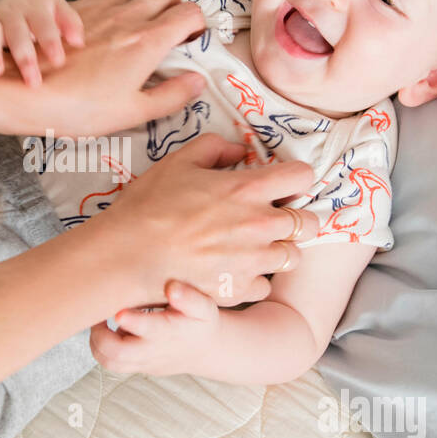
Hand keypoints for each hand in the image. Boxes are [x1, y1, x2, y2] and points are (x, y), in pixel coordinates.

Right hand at [0, 0, 83, 86]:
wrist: (25, 1)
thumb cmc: (46, 16)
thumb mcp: (61, 13)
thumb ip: (71, 25)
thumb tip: (78, 42)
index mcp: (37, 7)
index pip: (44, 24)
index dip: (50, 42)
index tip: (57, 61)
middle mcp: (14, 12)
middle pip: (17, 33)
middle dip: (24, 57)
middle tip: (32, 81)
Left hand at [9, 0, 210, 136]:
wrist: (28, 92)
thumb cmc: (80, 109)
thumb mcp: (133, 112)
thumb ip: (172, 96)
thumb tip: (198, 82)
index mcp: (148, 42)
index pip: (191, 13)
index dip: (199, 25)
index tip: (193, 42)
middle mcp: (129, 17)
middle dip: (177, 5)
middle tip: (172, 30)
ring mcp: (103, 9)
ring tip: (143, 25)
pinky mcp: (79, 8)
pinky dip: (119, 0)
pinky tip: (112, 23)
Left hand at [90, 280, 219, 376]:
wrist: (203, 351)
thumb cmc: (200, 323)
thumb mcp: (203, 307)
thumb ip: (189, 298)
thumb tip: (172, 288)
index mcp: (168, 332)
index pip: (148, 329)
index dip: (132, 321)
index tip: (118, 312)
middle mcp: (152, 350)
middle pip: (119, 353)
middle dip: (100, 336)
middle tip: (97, 314)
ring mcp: (142, 361)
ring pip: (111, 362)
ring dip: (96, 344)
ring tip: (97, 322)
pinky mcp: (135, 366)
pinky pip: (112, 364)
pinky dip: (101, 348)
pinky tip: (105, 330)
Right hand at [94, 132, 320, 306]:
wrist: (127, 256)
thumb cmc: (149, 206)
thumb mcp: (177, 162)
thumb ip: (214, 148)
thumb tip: (238, 151)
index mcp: (248, 188)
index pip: (303, 176)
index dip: (295, 177)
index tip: (281, 183)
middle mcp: (259, 225)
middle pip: (309, 222)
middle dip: (296, 218)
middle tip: (271, 217)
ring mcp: (252, 261)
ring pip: (293, 256)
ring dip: (278, 249)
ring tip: (253, 246)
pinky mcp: (238, 290)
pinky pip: (265, 285)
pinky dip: (254, 278)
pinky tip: (234, 269)